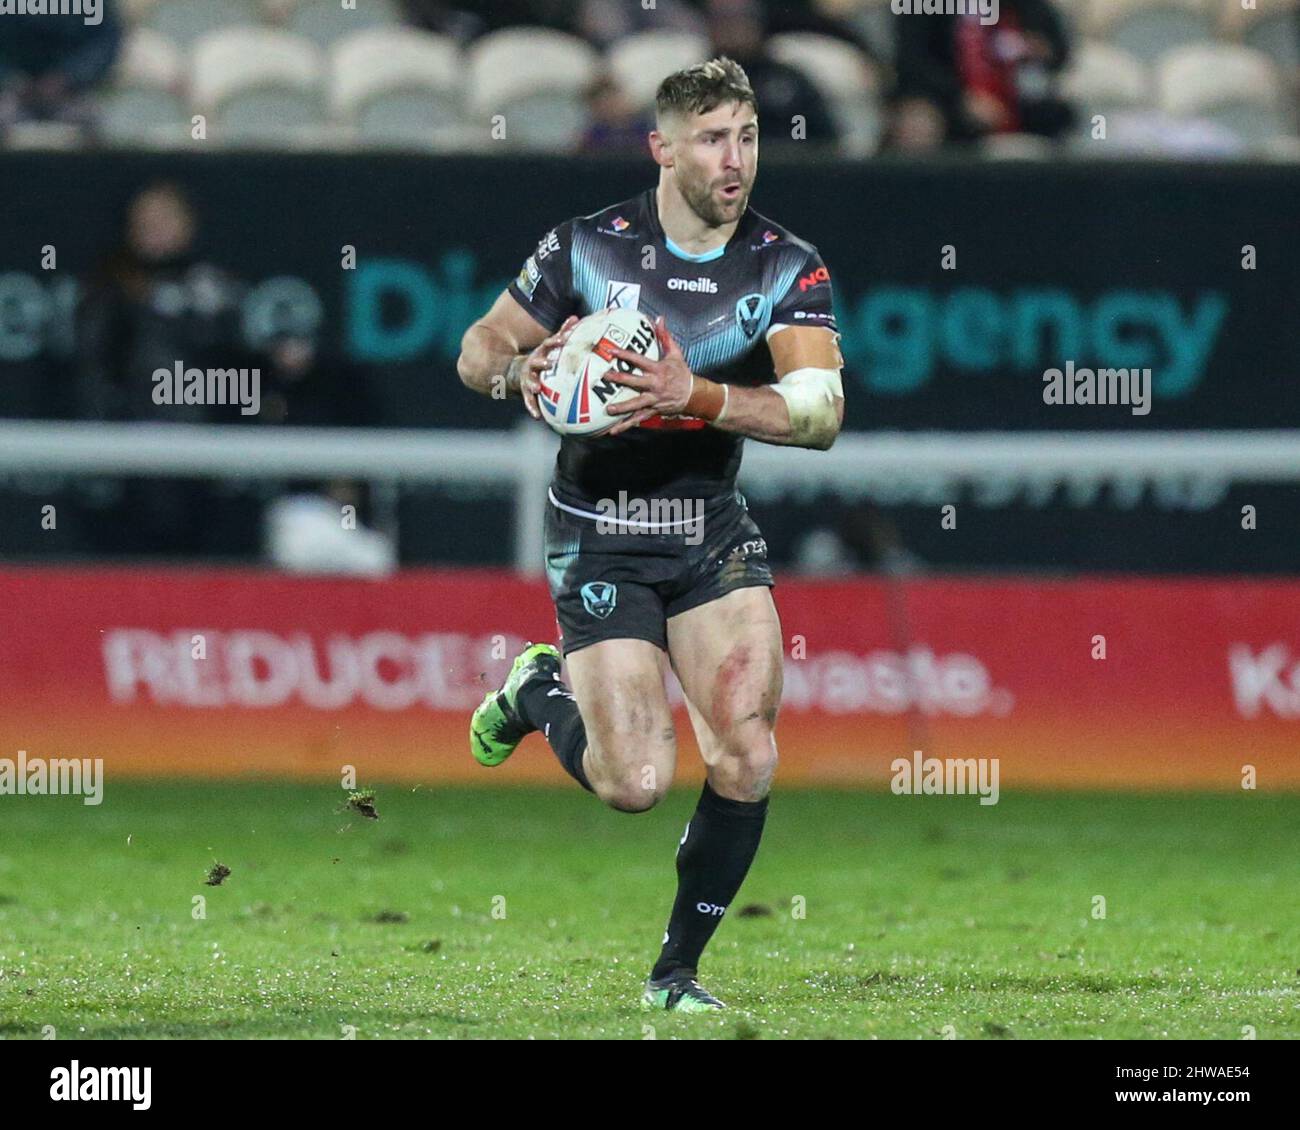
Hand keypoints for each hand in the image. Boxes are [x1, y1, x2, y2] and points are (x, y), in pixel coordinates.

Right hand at [516, 315, 578, 419]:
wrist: (517, 372)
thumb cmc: (542, 359)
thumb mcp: (550, 346)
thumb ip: (562, 333)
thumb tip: (575, 317)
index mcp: (541, 353)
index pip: (548, 344)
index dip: (556, 341)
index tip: (564, 340)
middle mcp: (533, 364)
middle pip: (536, 361)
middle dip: (542, 362)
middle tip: (549, 364)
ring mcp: (528, 378)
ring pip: (530, 381)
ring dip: (534, 384)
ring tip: (538, 389)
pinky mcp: (525, 392)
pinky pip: (529, 401)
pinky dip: (532, 408)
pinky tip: (537, 416)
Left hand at [603, 316, 693, 435]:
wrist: (695, 395)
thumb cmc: (682, 373)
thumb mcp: (676, 354)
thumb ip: (665, 336)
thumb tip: (659, 318)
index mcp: (659, 370)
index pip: (640, 360)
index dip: (626, 355)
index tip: (612, 351)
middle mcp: (655, 385)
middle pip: (635, 382)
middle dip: (619, 380)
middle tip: (605, 377)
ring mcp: (654, 400)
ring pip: (636, 404)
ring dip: (622, 407)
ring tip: (608, 410)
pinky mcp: (654, 411)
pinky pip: (638, 419)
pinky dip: (626, 425)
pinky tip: (613, 431)